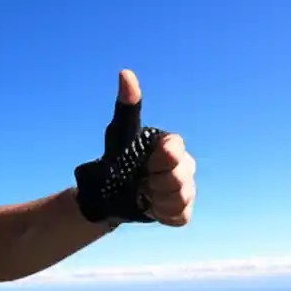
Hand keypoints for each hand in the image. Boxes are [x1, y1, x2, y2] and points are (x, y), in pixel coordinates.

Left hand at [114, 70, 196, 226]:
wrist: (105, 195)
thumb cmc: (116, 160)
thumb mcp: (119, 134)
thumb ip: (127, 107)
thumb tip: (125, 73)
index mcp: (172, 145)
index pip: (176, 151)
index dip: (161, 161)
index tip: (146, 163)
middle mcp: (184, 164)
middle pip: (182, 178)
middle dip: (157, 183)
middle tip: (141, 182)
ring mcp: (185, 188)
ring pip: (182, 198)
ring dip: (157, 200)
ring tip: (144, 194)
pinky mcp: (181, 210)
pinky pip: (181, 216)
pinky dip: (163, 215)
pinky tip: (150, 207)